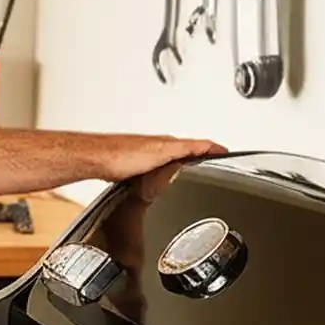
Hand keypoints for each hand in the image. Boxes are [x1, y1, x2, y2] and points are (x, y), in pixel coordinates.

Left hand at [101, 135, 226, 180]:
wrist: (97, 160)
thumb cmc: (121, 156)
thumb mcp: (162, 152)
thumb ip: (186, 149)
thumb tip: (208, 146)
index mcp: (168, 144)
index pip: (199, 145)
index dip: (215, 150)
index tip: (227, 153)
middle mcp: (158, 147)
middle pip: (187, 151)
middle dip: (201, 157)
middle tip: (214, 163)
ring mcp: (146, 156)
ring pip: (171, 159)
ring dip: (184, 165)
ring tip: (194, 174)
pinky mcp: (134, 166)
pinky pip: (157, 167)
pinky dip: (166, 172)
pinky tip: (163, 180)